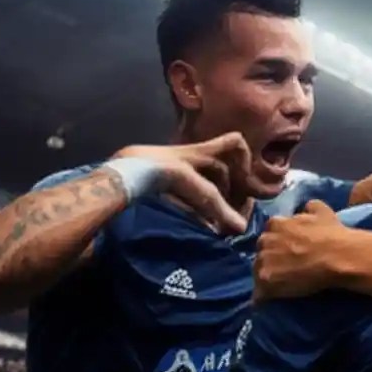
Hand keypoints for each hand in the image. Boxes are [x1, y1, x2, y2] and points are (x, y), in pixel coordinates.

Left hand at [114, 133, 272, 234]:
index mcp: (203, 152)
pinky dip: (199, 212)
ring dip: (215, 203)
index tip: (245, 180)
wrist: (125, 175)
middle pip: (221, 169)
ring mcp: (177, 171)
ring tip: (219, 222)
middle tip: (234, 209)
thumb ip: (220, 208)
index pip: (234, 142)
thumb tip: (242, 228)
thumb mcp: (199, 190)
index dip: (245, 159)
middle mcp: (193, 159)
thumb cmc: (165, 173)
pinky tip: (202, 226)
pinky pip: (189, 198)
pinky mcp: (164, 185)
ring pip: (205, 184)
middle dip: (230, 189)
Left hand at [254, 200, 347, 300]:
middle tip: (287, 268)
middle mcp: (264, 240)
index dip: (279, 244)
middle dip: (271, 259)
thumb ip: (309, 207)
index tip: (289, 251)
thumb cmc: (332, 234)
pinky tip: (272, 302)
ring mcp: (263, 261)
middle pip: (262, 253)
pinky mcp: (266, 281)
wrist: (338, 256)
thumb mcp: (322, 211)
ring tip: (281, 286)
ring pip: (259, 272)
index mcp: (275, 224)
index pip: (270, 234)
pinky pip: (259, 294)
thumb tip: (305, 207)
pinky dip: (265, 298)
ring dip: (268, 278)